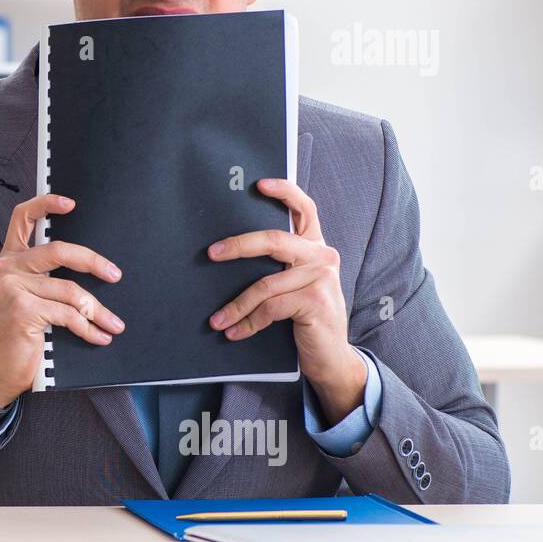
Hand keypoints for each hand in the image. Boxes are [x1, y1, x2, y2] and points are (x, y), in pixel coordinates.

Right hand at [0, 193, 124, 407]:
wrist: (0, 367)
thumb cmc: (19, 332)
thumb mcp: (27, 296)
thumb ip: (45, 276)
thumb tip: (92, 266)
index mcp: (8, 259)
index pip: (22, 218)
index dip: (46, 204)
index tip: (70, 202)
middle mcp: (6, 268)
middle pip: (59, 251)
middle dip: (93, 263)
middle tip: (114, 275)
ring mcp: (12, 287)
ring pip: (69, 290)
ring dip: (98, 310)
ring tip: (113, 323)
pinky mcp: (22, 309)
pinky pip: (68, 314)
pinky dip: (88, 328)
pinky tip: (99, 335)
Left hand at [206, 178, 366, 423]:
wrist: (330, 357)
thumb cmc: (305, 317)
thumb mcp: (294, 285)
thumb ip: (278, 265)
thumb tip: (230, 252)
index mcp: (315, 246)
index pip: (305, 209)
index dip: (284, 192)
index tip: (259, 184)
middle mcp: (322, 256)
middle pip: (274, 240)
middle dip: (238, 245)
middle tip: (211, 253)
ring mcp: (321, 278)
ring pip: (265, 284)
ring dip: (236, 305)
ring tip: (216, 320)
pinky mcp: (316, 302)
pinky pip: (270, 308)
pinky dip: (248, 322)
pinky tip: (234, 332)